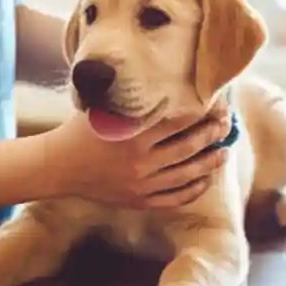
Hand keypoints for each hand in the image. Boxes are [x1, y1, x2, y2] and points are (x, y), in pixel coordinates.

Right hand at [42, 101, 231, 208]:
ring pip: (186, 174)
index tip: (216, 103)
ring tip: (224, 151)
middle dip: (212, 134)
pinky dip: (193, 189)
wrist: (58, 166)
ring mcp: (140, 184)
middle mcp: (140, 161)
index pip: (178, 121)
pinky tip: (205, 179)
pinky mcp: (138, 201)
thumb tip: (161, 85)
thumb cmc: (80, 131)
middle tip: (227, 123)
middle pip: (188, 147)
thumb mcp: (103, 109)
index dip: (201, 112)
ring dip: (210, 162)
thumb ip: (129, 100)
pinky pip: (174, 198)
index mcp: (133, 135)